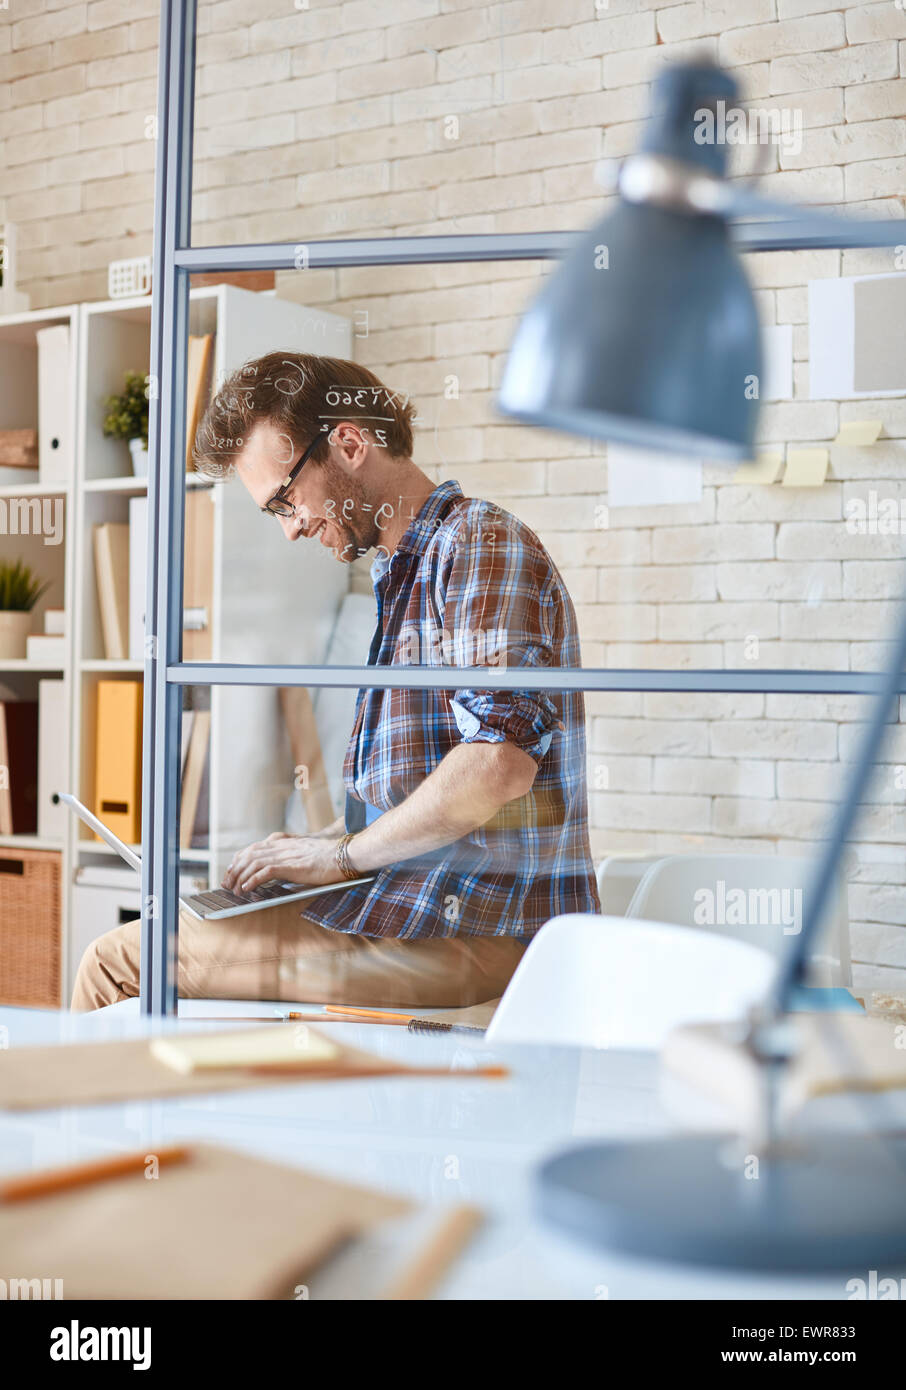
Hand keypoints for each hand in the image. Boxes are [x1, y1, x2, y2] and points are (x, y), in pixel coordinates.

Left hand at [222, 830, 340, 894]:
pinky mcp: (291, 865)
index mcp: (283, 842)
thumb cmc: (329, 857)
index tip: (231, 871)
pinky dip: (253, 880)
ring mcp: (285, 855)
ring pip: (253, 863)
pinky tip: (247, 889)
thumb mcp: (305, 853)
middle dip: (234, 870)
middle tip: (227, 884)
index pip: (252, 848)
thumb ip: (290, 857)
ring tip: (234, 890)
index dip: (238, 860)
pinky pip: (265, 872)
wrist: (345, 854)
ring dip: (240, 877)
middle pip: (248, 855)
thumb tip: (278, 870)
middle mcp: (281, 846)